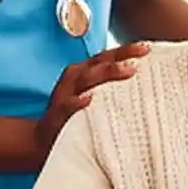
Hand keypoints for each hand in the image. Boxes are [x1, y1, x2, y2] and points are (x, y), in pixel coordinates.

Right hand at [35, 42, 150, 157]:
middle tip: (143, 53)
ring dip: (107, 73)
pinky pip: (67, 106)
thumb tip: (141, 83)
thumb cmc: (72, 116)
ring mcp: (64, 96)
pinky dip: (78, 102)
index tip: (148, 47)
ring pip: (86, 79)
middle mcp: (74, 80)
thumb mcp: (90, 97)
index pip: (106, 57)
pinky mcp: (56, 116)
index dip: (126, 50)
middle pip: (99, 63)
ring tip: (128, 70)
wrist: (39, 141)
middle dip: (121, 56)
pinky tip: (89, 99)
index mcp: (83, 73)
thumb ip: (109, 88)